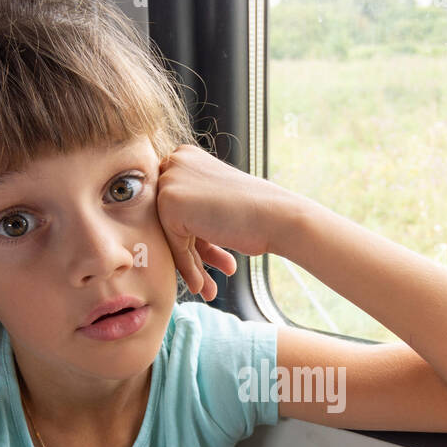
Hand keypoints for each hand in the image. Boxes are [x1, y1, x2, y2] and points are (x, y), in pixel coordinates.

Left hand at [155, 143, 294, 301]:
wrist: (277, 216)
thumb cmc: (256, 213)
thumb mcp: (217, 203)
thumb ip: (192, 212)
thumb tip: (172, 238)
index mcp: (186, 157)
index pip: (175, 206)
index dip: (191, 239)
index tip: (204, 263)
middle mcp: (175, 163)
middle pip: (170, 221)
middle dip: (191, 255)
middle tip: (204, 282)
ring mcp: (170, 181)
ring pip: (172, 236)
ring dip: (191, 267)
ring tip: (207, 290)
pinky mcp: (169, 202)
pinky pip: (174, 245)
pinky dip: (188, 268)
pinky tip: (202, 287)